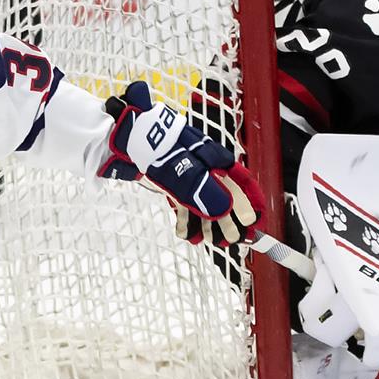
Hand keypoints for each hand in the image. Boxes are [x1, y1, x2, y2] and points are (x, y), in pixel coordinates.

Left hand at [102, 81, 260, 245]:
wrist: (123, 138)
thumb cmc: (155, 146)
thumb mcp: (182, 170)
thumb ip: (205, 192)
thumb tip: (226, 212)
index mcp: (215, 158)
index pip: (243, 183)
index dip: (251, 205)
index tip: (255, 225)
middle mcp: (206, 166)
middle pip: (226, 197)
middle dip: (229, 220)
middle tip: (230, 240)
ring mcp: (189, 175)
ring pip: (206, 204)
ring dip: (208, 224)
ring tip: (207, 241)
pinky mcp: (173, 183)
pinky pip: (185, 204)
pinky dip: (187, 220)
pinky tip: (186, 235)